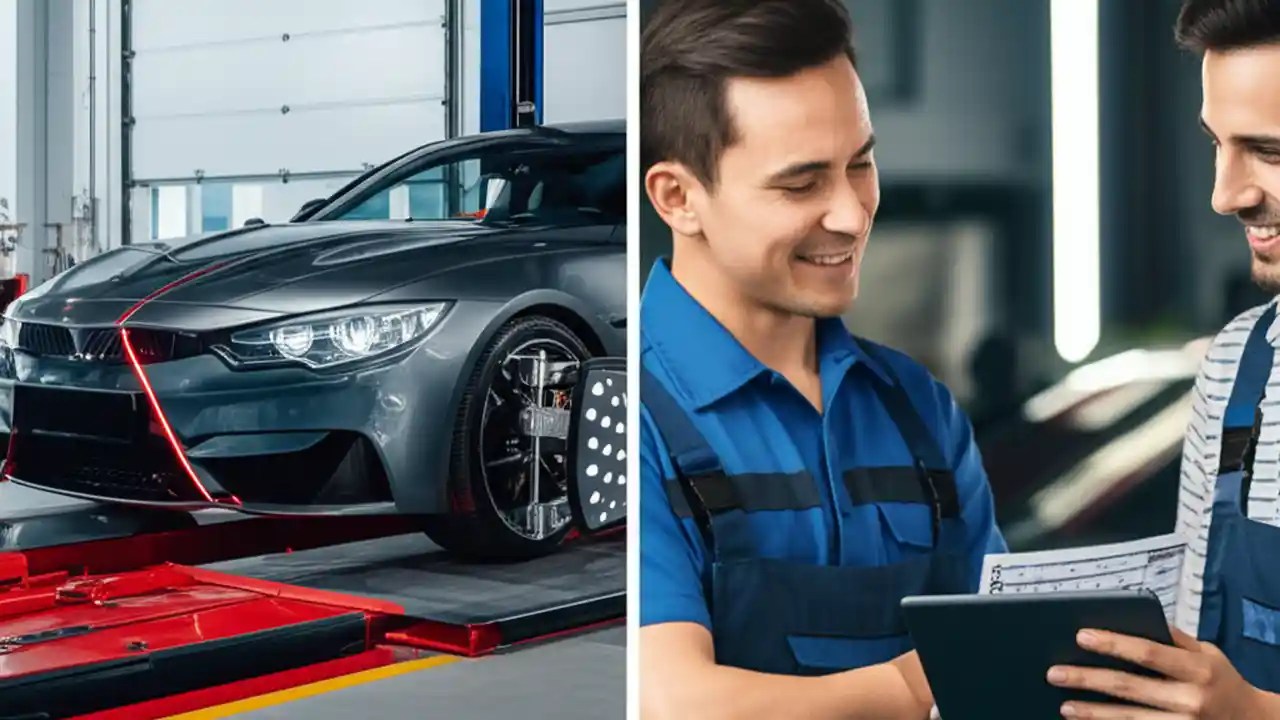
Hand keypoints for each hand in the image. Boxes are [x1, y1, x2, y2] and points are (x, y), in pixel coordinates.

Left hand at [1045, 626, 1265, 717]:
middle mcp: (1191, 699)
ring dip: (1093, 712)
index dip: (1114, 644)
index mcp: (1198, 669)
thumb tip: (1134, 615)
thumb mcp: (1207, 654)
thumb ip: (1173, 638)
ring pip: (1129, 718)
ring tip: (1065, 705)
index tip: (1082, 636)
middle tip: (1055, 673)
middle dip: (1088, 679)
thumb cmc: (1221, 680)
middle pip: (1130, 687)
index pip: (1149, 653)